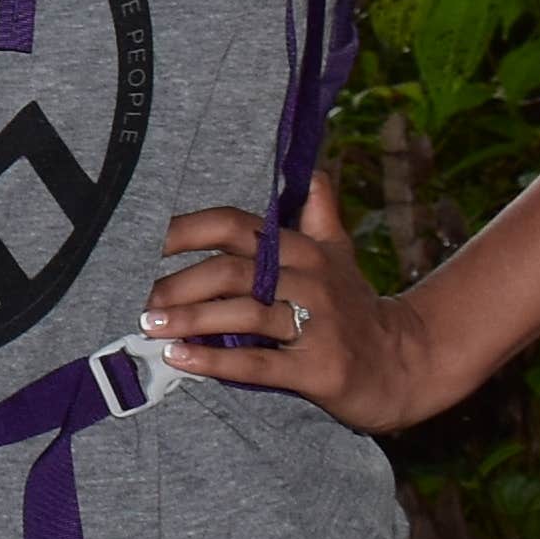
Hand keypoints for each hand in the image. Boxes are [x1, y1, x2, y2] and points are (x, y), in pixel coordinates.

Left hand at [144, 178, 461, 431]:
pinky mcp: (321, 368)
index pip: (234, 226)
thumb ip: (318, 214)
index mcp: (303, 248)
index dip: (184, 230)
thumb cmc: (353, 307)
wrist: (404, 365)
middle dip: (178, 282)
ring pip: (245, 313)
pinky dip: (216, 361)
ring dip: (190, 319)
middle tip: (135, 297)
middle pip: (233, 271)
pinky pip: (260, 363)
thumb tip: (313, 171)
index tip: (138, 240)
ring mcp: (318, 323)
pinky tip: (180, 358)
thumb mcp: (339, 254)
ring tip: (148, 326)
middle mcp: (312, 279)